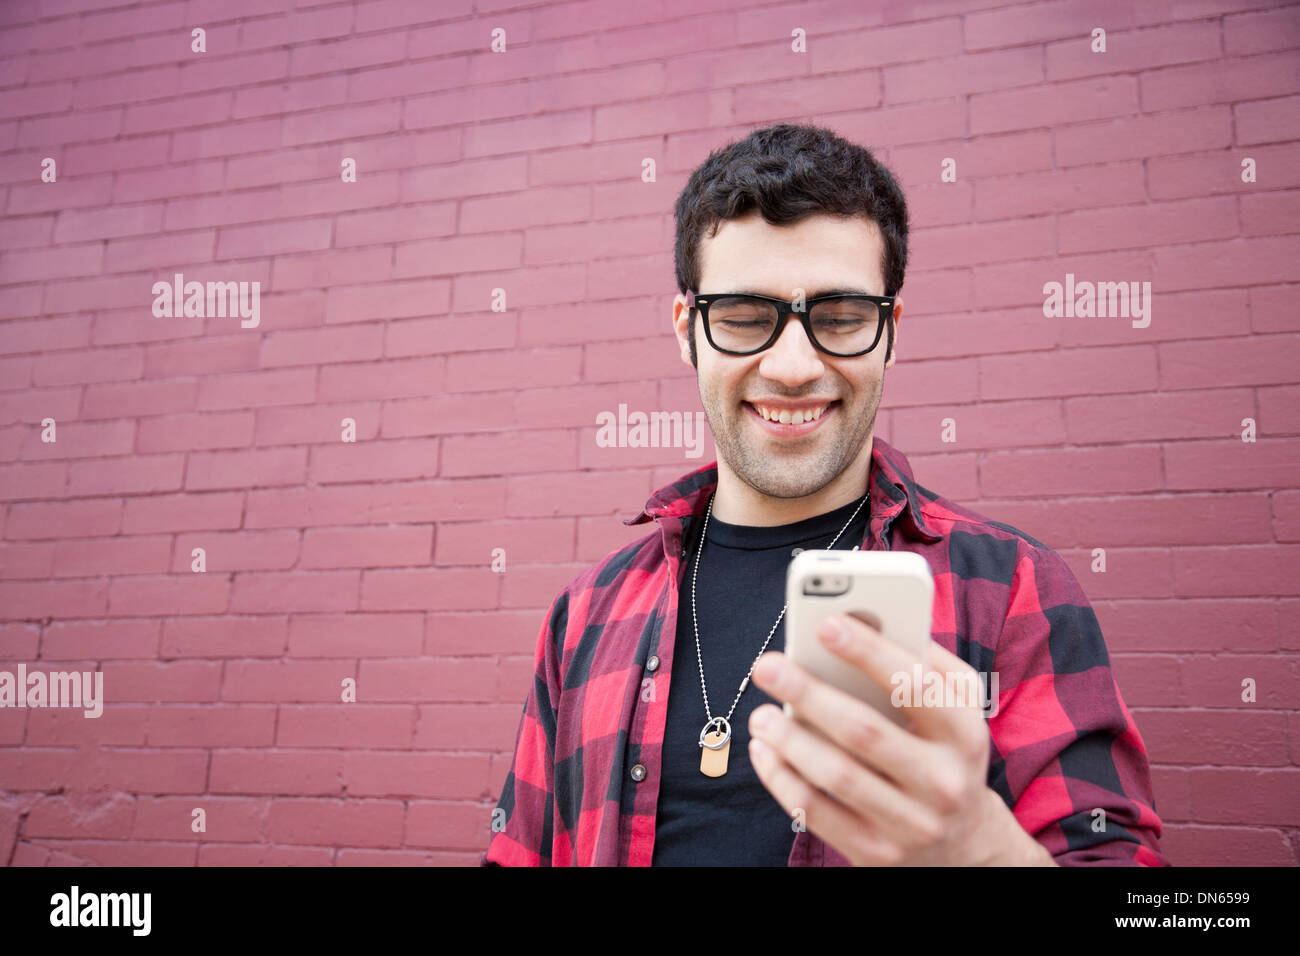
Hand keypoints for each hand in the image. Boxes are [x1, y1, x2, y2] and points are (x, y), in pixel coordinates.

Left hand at [747, 611, 1054, 865]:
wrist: (963, 843)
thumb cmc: (944, 750)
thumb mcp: (955, 706)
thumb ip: (922, 660)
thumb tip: (864, 619)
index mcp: (964, 732)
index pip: (915, 686)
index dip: (869, 652)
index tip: (825, 622)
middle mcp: (943, 781)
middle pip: (864, 731)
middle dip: (809, 693)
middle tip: (767, 666)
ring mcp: (911, 823)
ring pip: (836, 776)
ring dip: (789, 739)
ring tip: (760, 714)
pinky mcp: (876, 853)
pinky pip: (816, 813)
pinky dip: (781, 778)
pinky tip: (765, 750)